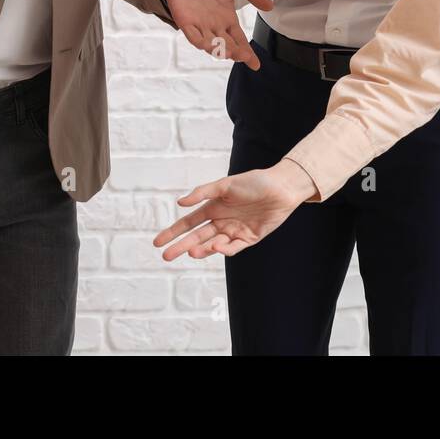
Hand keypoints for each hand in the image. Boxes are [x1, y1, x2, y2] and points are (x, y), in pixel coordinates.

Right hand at [153, 160, 317, 259]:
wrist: (282, 188)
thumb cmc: (254, 182)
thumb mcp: (226, 184)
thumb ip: (203, 193)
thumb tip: (180, 202)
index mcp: (213, 207)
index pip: (189, 223)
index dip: (173, 232)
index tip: (157, 242)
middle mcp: (222, 221)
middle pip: (197, 237)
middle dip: (181, 246)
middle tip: (166, 256)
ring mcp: (234, 231)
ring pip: (212, 245)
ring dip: (201, 249)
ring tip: (190, 251)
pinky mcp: (249, 239)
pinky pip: (233, 247)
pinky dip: (223, 249)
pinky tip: (216, 245)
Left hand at [160, 0, 273, 70]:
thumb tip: (270, 6)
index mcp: (227, 18)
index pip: (240, 40)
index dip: (248, 52)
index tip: (256, 64)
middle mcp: (214, 25)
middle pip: (227, 45)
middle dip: (236, 52)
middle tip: (244, 56)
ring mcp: (199, 24)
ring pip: (211, 43)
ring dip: (219, 49)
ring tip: (229, 52)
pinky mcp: (185, 20)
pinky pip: (192, 35)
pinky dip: (199, 41)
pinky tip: (206, 45)